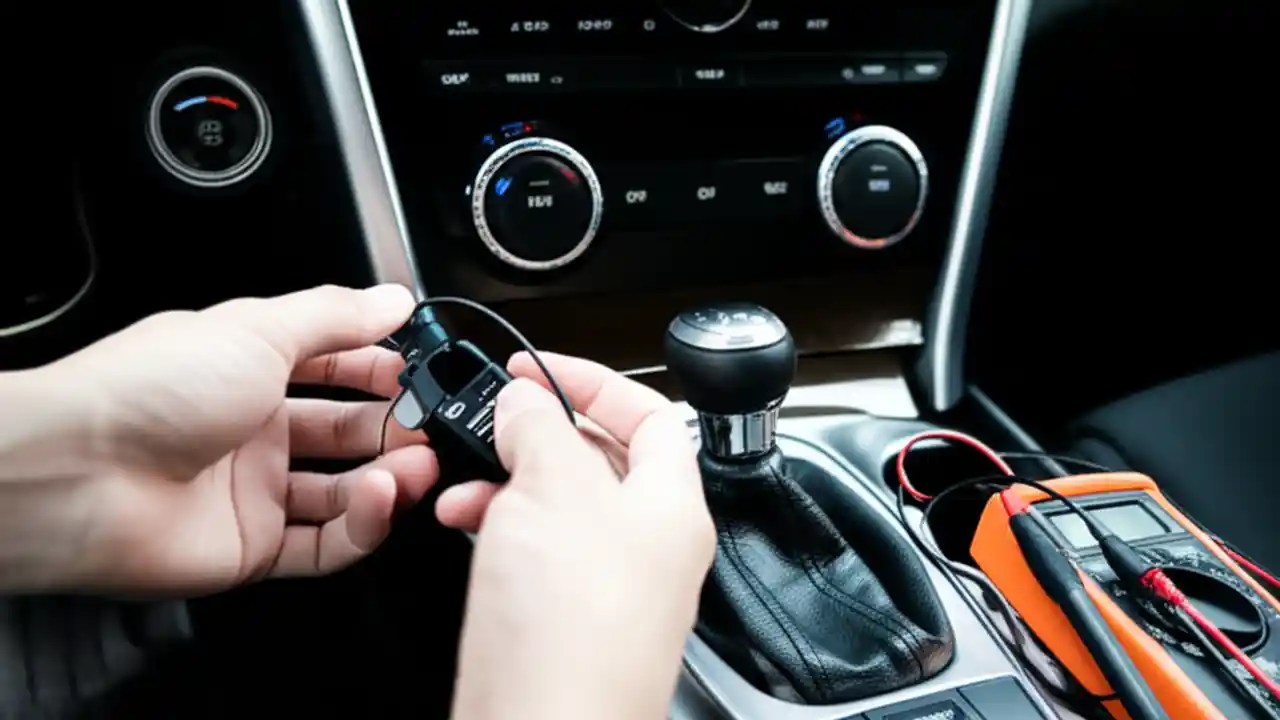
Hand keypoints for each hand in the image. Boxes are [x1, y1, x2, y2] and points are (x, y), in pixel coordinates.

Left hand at [0, 284, 452, 594]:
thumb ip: (336, 317)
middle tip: (430, 423)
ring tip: (417, 466)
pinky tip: (381, 502)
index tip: (421, 368)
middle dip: (395, 425)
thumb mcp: (257, 329)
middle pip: (348, 431)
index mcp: (249, 369)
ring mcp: (254, 491)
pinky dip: (363, 527)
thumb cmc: (147, 391)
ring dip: (390, 477)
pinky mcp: (254, 547)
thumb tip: (393, 298)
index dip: (381, 366)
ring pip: (345, 491)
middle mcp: (253, 430)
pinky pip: (326, 544)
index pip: (336, 366)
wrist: (78, 474)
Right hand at [446, 353, 715, 719]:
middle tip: (495, 422)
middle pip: (602, 460)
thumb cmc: (571, 634)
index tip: (537, 368)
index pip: (651, 414)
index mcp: (672, 507)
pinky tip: (467, 525)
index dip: (592, 380)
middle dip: (540, 435)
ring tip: (468, 482)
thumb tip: (527, 401)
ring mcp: (608, 588)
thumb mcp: (552, 492)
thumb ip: (540, 430)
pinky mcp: (565, 622)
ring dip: (509, 482)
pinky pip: (535, 553)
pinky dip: (499, 529)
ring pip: (559, 507)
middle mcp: (650, 548)